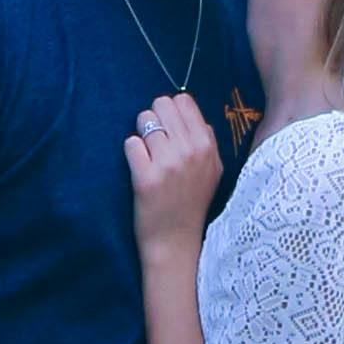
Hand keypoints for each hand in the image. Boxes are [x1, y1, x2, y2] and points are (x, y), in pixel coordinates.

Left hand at [124, 88, 222, 247]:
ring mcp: (168, 163)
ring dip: (142, 135)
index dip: (170, 111)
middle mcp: (190, 150)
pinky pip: (131, 143)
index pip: (183, 100)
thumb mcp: (212, 170)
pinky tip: (139, 166)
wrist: (176, 242)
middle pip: (161, 104)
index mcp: (207, 145)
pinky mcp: (145, 177)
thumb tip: (192, 115)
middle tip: (154, 141)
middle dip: (154, 118)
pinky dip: (132, 152)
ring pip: (144, 120)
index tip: (167, 128)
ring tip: (148, 156)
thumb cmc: (192, 205)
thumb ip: (206, 140)